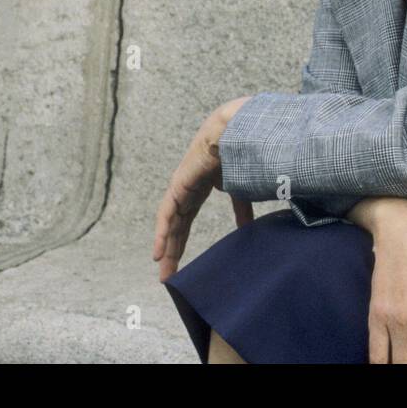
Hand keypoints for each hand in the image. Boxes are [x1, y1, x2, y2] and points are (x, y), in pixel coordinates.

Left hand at [153, 96, 254, 282]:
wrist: (236, 131)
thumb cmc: (241, 152)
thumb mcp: (241, 190)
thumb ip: (241, 209)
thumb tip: (246, 228)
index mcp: (199, 189)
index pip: (186, 221)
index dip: (181, 242)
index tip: (179, 263)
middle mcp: (186, 190)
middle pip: (176, 227)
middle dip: (173, 251)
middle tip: (170, 276)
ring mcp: (180, 188)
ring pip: (170, 224)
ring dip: (167, 248)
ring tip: (165, 271)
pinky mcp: (179, 185)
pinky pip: (168, 214)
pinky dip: (163, 233)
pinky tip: (159, 252)